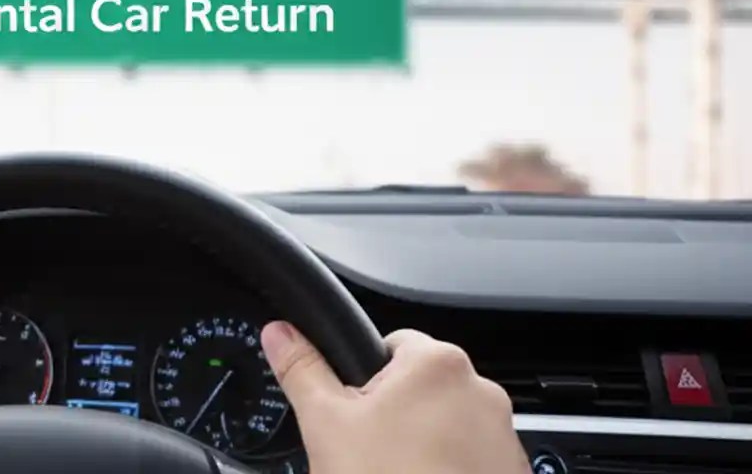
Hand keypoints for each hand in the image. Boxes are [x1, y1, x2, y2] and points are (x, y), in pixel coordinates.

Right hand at [261, 322, 529, 473]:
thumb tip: (281, 334)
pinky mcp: (514, 469)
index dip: (365, 380)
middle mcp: (481, 390)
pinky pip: (475, 457)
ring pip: (449, 423)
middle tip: (372, 453)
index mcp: (436, 363)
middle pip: (421, 387)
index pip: (392, 344)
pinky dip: (453, 468)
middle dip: (396, 414)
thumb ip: (302, 370)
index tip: (357, 414)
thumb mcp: (326, 424)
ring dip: (427, 441)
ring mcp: (505, 433)